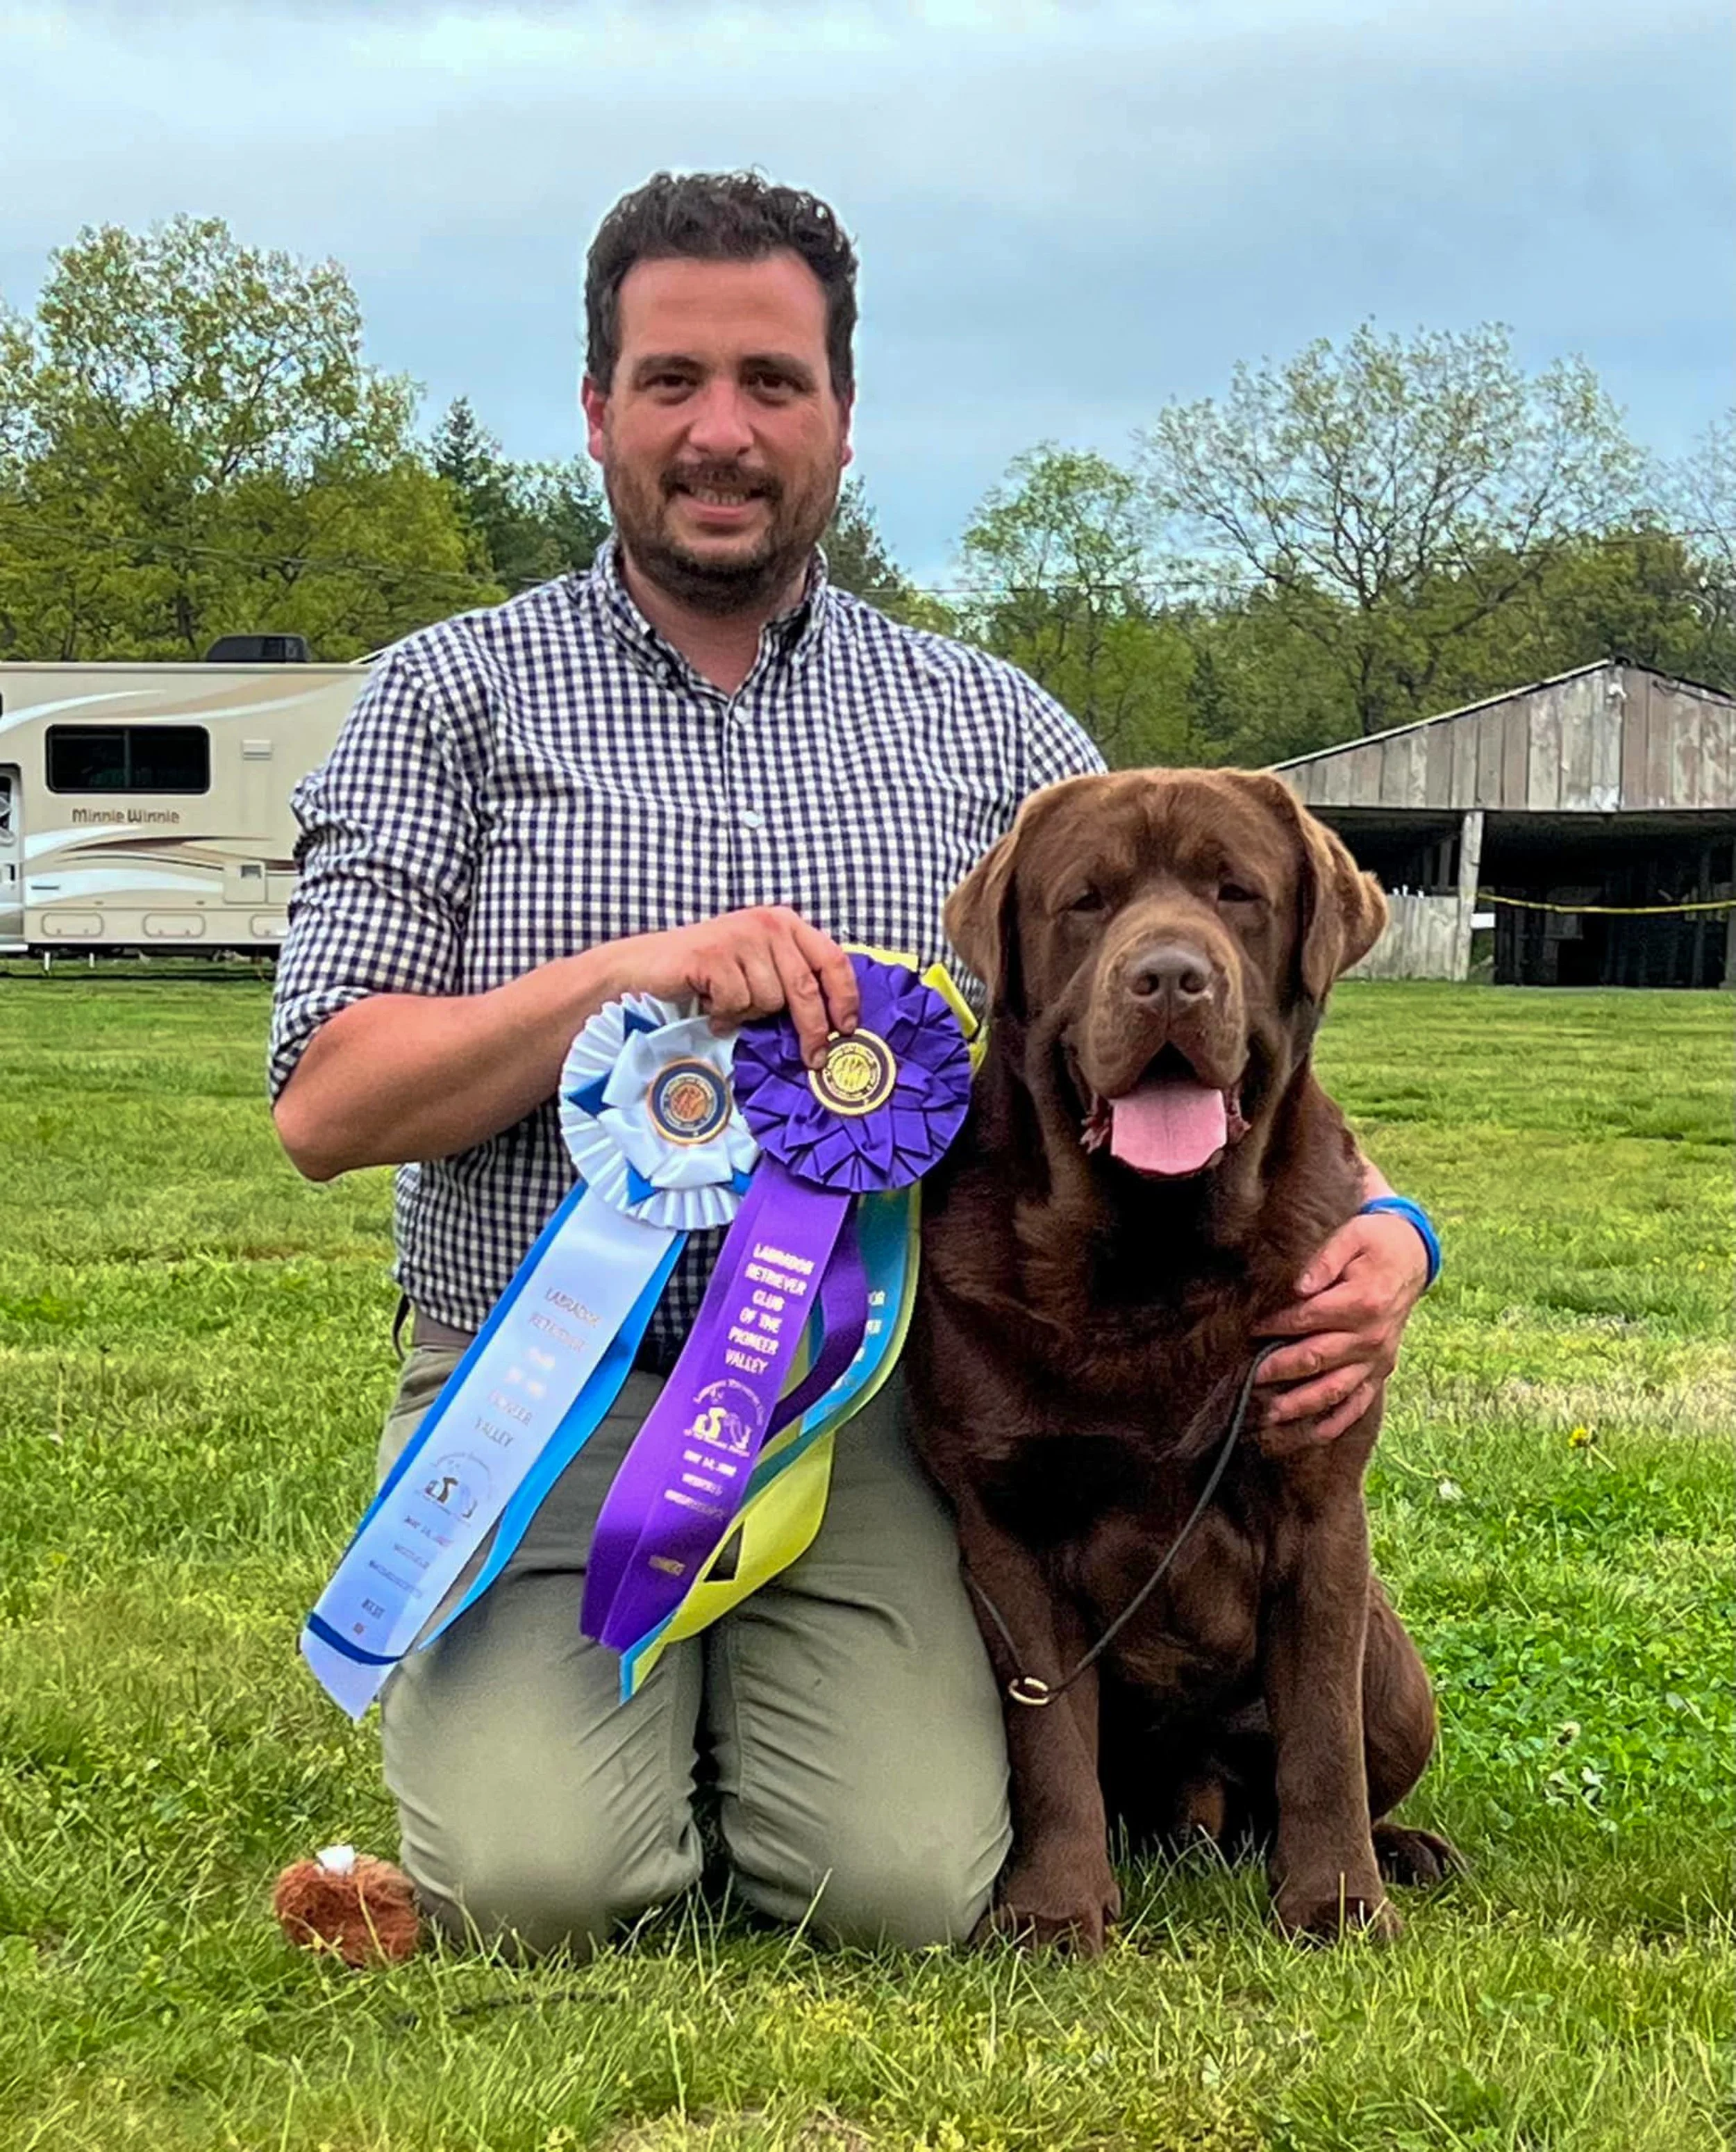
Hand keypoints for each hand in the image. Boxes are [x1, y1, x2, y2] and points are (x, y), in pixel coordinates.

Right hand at [611, 906, 858, 1069]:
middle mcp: (768, 924)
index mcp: (785, 923)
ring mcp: (740, 937)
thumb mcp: (759, 966)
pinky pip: (737, 1003)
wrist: (646, 966)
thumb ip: (790, 978)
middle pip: (805, 987)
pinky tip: (708, 1003)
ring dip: (748, 1013)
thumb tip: (830, 1025)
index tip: (847, 1029)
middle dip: (812, 1029)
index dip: (845, 997)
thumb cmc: (708, 972)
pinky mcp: (714, 955)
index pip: (832, 959)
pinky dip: (723, 1013)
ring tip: (726, 1003)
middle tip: (813, 1059)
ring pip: (769, 999)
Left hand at [1254, 1211, 1431, 1441]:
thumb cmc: (1372, 1243)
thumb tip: (1298, 1285)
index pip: (1311, 1319)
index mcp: (1364, 1302)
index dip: (1278, 1325)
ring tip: (1270, 1415)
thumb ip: (1324, 1259)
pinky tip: (1312, 1435)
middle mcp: (1372, 1336)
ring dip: (1303, 1405)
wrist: (1410, 1257)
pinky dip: (1337, 1421)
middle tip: (1250, 1379)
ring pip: (1336, 1389)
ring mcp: (1377, 1358)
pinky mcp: (1380, 1370)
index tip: (1250, 1329)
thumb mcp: (1351, 1236)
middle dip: (1281, 1369)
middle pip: (1319, 1358)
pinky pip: (1359, 1402)